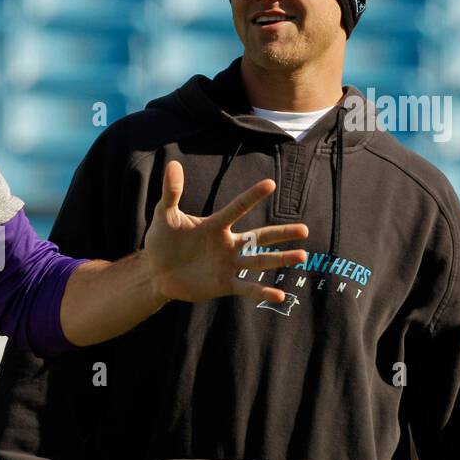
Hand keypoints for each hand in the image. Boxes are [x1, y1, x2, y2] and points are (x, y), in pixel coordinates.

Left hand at [144, 159, 308, 304]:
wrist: (155, 271)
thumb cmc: (162, 241)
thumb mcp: (165, 215)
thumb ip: (172, 192)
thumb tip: (172, 164)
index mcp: (216, 225)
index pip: (237, 208)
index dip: (252, 196)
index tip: (270, 184)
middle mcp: (227, 244)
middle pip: (259, 237)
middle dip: (281, 234)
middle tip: (304, 230)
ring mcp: (228, 265)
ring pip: (258, 261)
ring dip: (279, 259)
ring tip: (301, 256)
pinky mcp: (224, 284)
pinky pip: (247, 288)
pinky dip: (263, 292)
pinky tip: (280, 296)